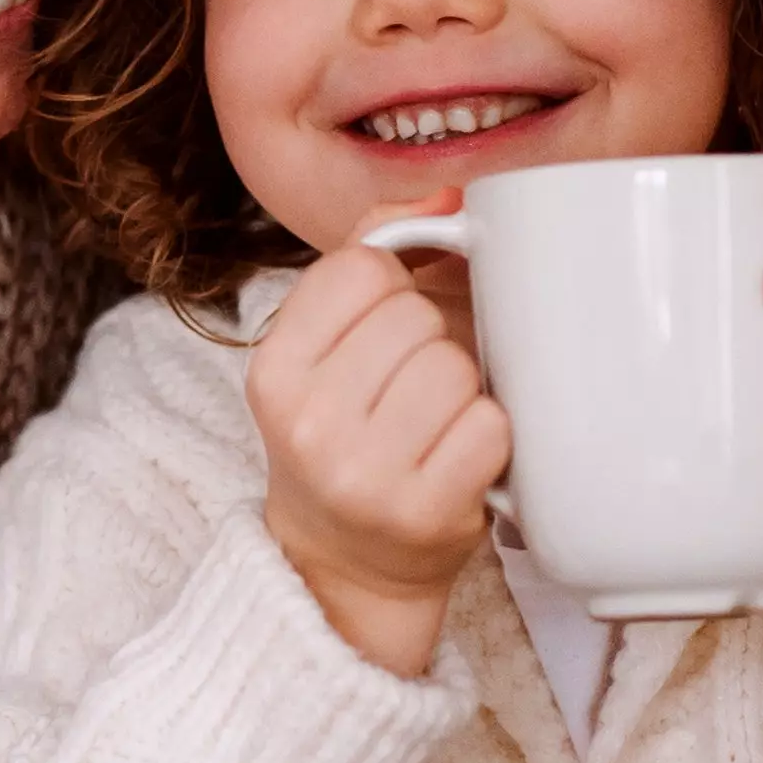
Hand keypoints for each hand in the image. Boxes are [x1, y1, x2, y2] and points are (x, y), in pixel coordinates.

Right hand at [249, 227, 511, 675]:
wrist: (342, 567)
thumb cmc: (344, 438)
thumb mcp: (323, 351)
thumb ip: (370, 257)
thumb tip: (447, 194)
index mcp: (272, 370)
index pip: (362, 268)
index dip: (391, 291)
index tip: (380, 334)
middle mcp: (306, 423)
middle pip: (415, 316)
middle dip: (428, 343)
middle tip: (409, 393)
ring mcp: (364, 473)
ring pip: (455, 367)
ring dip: (461, 392)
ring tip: (434, 427)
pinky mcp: (425, 512)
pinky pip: (490, 425)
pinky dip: (488, 437)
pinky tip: (458, 459)